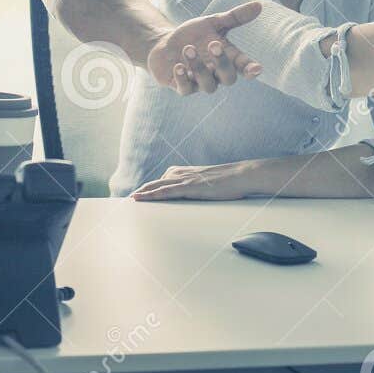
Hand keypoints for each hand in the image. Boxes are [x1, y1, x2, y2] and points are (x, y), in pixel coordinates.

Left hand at [131, 161, 262, 200]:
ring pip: (158, 186)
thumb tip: (196, 194)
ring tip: (131, 200)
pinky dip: (152, 194)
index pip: (163, 180)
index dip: (150, 187)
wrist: (243, 175)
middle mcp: (183, 173)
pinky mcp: (191, 187)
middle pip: (157, 182)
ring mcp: (186, 180)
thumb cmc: (231, 181)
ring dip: (143, 193)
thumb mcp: (211, 183)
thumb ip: (200, 186)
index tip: (140, 194)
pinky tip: (142, 198)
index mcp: (187, 172)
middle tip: (130, 199)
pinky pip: (167, 191)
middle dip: (143, 190)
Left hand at [147, 1, 263, 94]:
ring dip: (199, 67)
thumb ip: (235, 17)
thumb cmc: (193, 35)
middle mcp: (216, 74)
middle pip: (228, 78)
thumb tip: (259, 5)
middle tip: (213, 44)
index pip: (243, 67)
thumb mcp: (213, 23)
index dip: (251, 69)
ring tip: (188, 48)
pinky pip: (185, 89)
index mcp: (227, 59)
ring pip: (207, 85)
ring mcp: (199, 83)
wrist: (165, 45)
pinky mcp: (181, 86)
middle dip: (222, 63)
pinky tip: (178, 66)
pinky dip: (182, 79)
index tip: (257, 68)